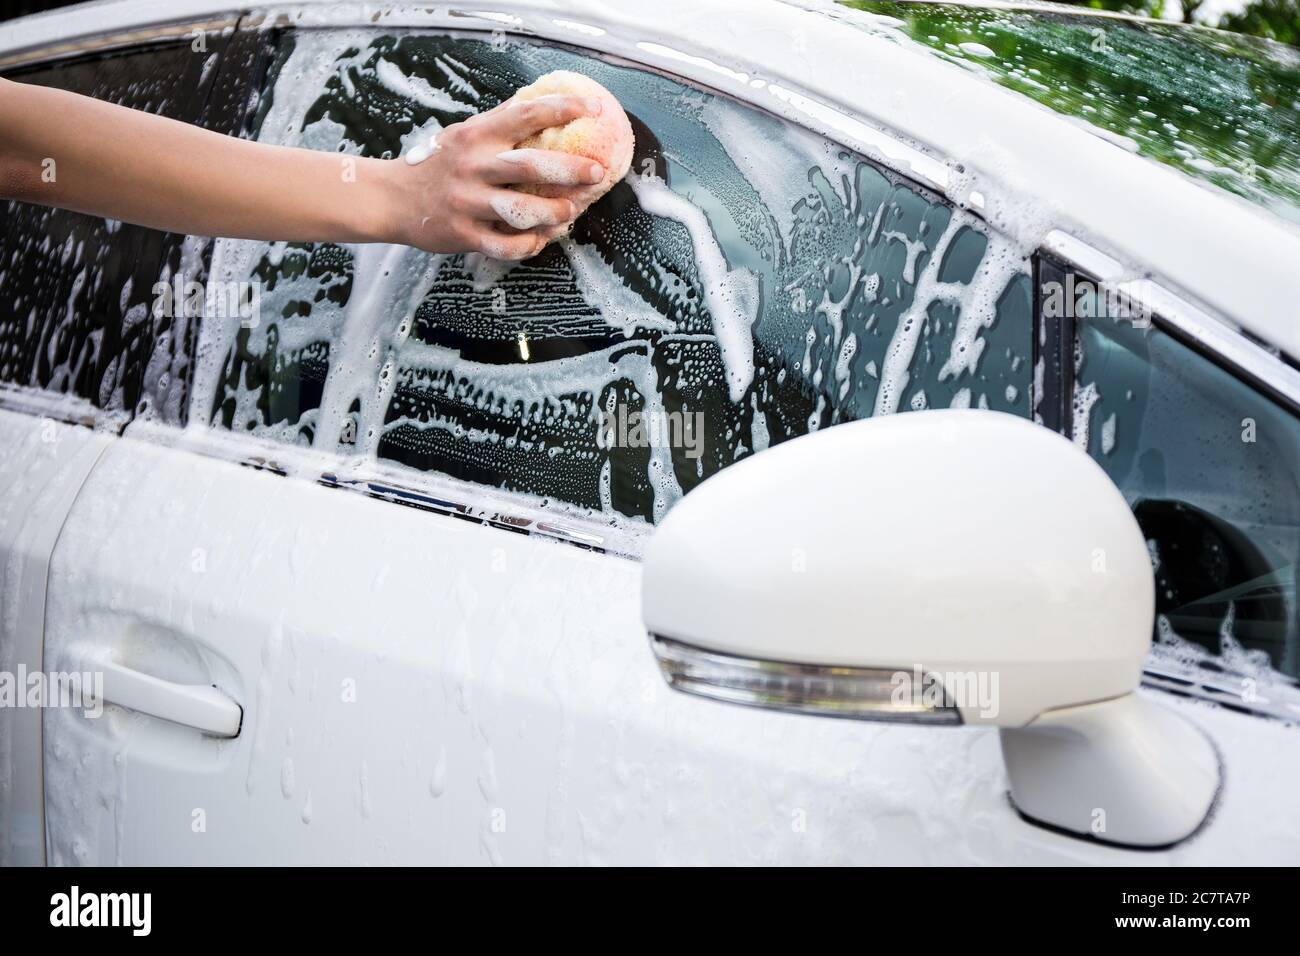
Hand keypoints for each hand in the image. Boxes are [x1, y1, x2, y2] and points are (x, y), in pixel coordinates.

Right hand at [387, 93, 607, 259]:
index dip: (564, 109)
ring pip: (520, 209)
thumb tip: (540, 101)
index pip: (526, 114)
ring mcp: (467, 202)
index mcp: (478, 135)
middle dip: (570, 170)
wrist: (391, 199)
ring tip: (570, 212)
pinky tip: (539, 240)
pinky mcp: (463, 233)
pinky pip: (503, 245)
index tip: (595, 109)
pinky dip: (527, 245)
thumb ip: (499, 123)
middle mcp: (473, 166)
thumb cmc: (436, 164)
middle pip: (530, 165)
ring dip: (553, 213)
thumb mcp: (463, 134)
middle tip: (597, 173)